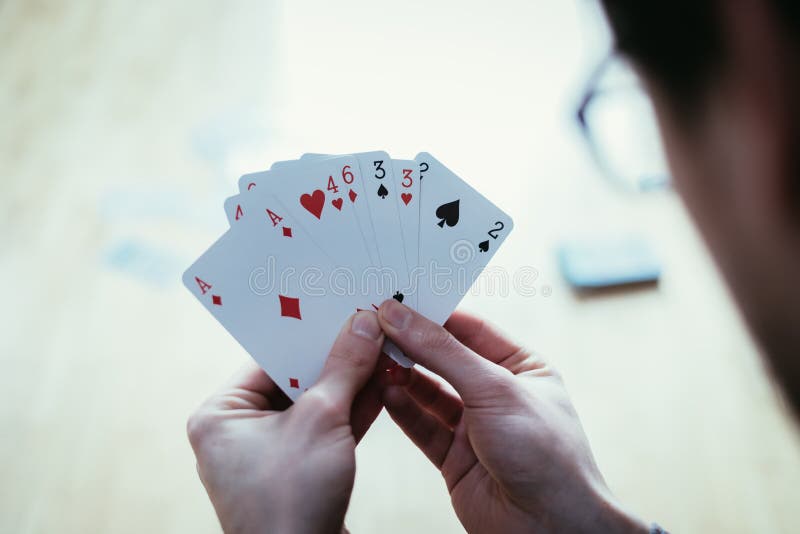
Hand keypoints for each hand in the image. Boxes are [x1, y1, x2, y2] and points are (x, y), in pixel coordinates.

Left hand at [187, 311, 385, 533]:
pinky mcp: (296, 472)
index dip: (309, 333)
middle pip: (294, 379)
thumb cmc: (291, 499)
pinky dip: (352, 412)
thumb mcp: (321, 420)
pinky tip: (383, 386)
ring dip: (350, 383)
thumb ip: (343, 367)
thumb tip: (363, 323)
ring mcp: (268, 454)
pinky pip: (324, 430)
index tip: (342, 310)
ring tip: (383, 351)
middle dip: (336, 359)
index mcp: (219, 415)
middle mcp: (237, 432)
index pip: (269, 357)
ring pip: (314, 405)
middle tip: (368, 326)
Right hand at [378, 300, 648, 533]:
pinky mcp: (455, 457)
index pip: (470, 329)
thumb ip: (443, 352)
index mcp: (522, 368)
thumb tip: (401, 318)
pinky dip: (402, 409)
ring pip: (429, 392)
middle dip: (412, 344)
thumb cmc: (547, 455)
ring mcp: (475, 426)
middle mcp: (497, 394)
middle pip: (445, 359)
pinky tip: (386, 392)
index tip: (396, 301)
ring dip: (402, 376)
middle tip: (375, 326)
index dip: (433, 314)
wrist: (552, 529)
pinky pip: (422, 426)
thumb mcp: (495, 389)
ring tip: (375, 358)